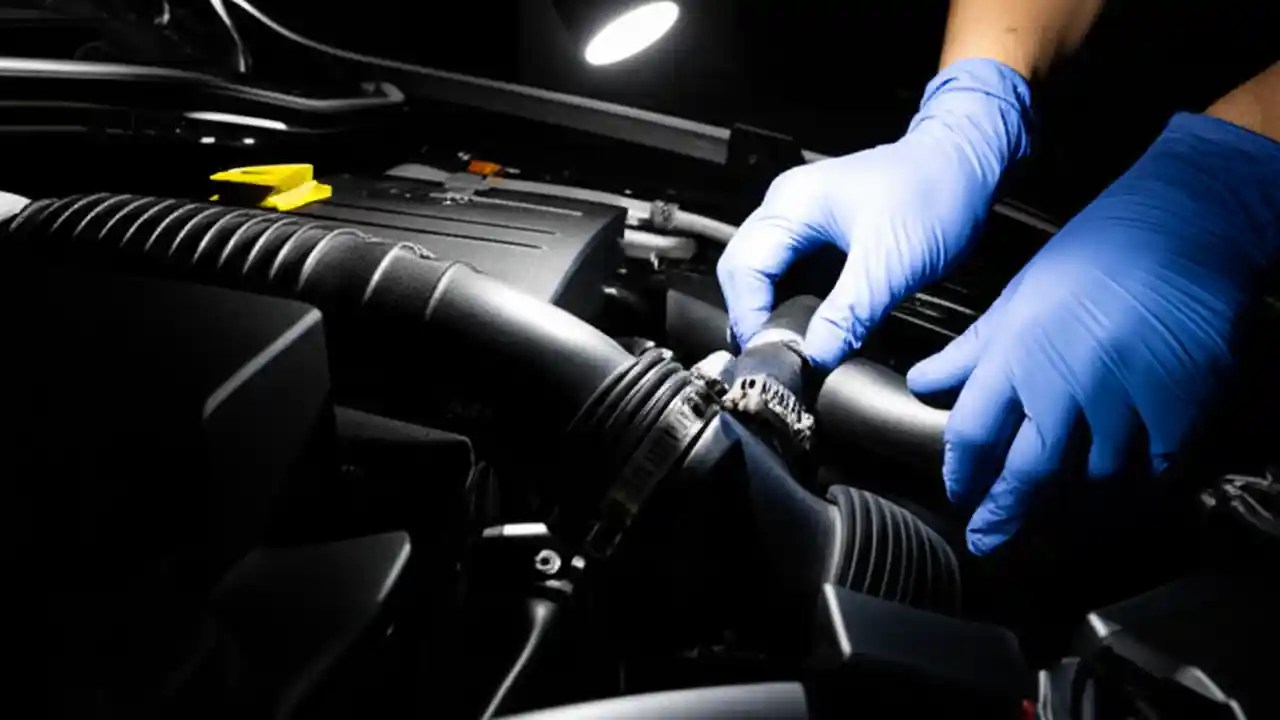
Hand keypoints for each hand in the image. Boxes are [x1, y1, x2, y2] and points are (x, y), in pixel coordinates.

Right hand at [717, 58, 1030, 369]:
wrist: (968, 163)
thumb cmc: (934, 191)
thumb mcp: (891, 264)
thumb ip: (848, 315)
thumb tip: (814, 357)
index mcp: (792, 206)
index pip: (744, 269)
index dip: (750, 317)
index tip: (769, 356)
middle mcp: (787, 210)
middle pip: (743, 273)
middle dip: (754, 318)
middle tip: (774, 360)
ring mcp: (802, 222)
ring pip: (764, 278)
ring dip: (772, 315)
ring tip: (790, 353)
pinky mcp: (821, 238)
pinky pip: (791, 277)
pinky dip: (793, 307)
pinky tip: (809, 332)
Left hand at [908, 113, 1279, 554]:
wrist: (1184, 227)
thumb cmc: (1095, 253)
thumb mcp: (1017, 297)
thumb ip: (972, 350)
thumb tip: (925, 384)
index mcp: (1017, 355)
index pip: (973, 435)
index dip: (962, 474)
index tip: (959, 495)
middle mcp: (1065, 386)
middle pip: (1028, 474)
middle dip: (1004, 515)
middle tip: (988, 542)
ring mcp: (1125, 401)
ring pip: (1092, 481)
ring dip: (1069, 510)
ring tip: (1051, 524)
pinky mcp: (1180, 409)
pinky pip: (1152, 471)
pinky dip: (1133, 491)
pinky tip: (1115, 501)